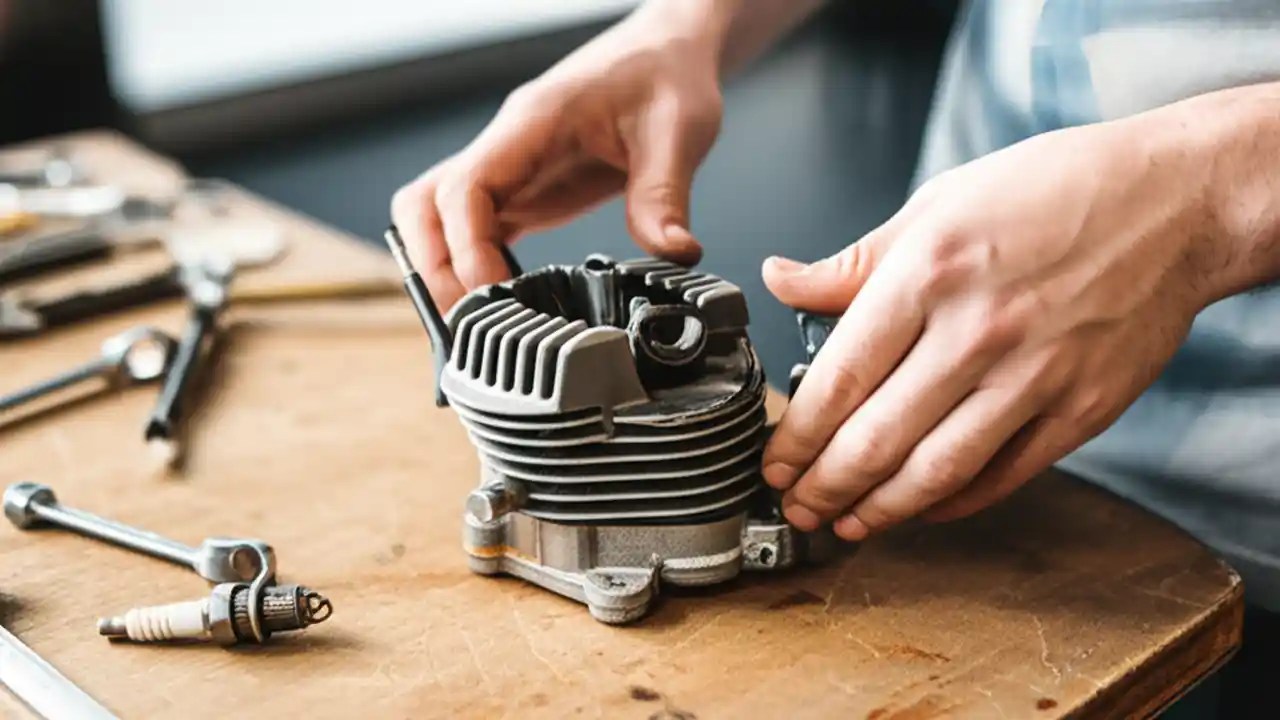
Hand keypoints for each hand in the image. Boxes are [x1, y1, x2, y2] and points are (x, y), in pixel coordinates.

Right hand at [391, 3, 732, 309]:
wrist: (668, 52)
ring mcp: (509, 170)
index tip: (491, 293)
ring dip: (439, 267)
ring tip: (474, 318)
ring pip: (435, 218)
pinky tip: (496, 301)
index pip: (464, 188)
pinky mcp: (524, 191)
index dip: (465, 249)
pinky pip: (471, 230)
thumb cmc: (664, 75)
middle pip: (424, 207)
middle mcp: (506, 148)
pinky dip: (469, 266)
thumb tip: (673, 252)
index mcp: (532, 124)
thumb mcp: (677, 130)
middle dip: (434, 267)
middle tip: (470, 319)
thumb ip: (666, 195)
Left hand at [760, 115, 1233, 540]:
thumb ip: (854, 262)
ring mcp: (1034, 376)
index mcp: (929, 274)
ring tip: (843, 522)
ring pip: (935, 471)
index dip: (796, 436)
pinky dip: (952, 503)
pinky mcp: (1080, 409)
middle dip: (822, 484)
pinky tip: (919, 508)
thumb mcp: (939, 204)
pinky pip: (1003, 475)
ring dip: (877, 509)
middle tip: (796, 504)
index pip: (840, 378)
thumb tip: (780, 280)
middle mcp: (978, 331)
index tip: (774, 461)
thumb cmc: (1054, 191)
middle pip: (876, 438)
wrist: (1175, 200)